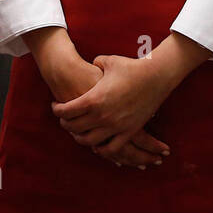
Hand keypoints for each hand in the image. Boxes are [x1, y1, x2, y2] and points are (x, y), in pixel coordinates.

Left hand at [52, 54, 175, 162]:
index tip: (56, 106)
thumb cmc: (130, 66)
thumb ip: (95, 64)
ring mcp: (115, 126)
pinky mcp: (129, 131)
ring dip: (80, 138)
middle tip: (64, 119)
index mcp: (93, 99)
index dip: (57, 110)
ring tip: (78, 132)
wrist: (156, 76)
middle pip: (74, 128)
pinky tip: (98, 146)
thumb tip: (92, 65)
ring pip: (89, 141)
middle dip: (65, 123)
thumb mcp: (107, 62)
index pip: (66, 111)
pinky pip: (111, 149)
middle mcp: (102, 116)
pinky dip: (102, 150)